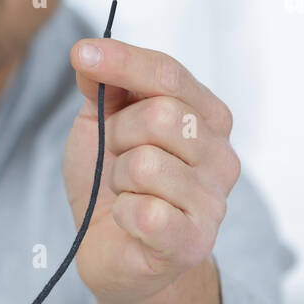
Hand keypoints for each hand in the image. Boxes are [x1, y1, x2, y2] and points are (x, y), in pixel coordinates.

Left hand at [63, 35, 239, 303]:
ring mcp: (214, 202)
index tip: (80, 53)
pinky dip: (122, 214)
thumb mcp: (99, 125)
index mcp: (207, 117)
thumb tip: (88, 53)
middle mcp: (222, 156)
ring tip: (125, 193)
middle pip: (160, 115)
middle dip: (117, 134)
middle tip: (115, 158)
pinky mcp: (194, 243)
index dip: (123, 61)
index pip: (169, 74)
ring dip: (118, 179)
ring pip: (146, 164)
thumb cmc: (111, 182)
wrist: (111, 250)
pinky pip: (145, 213)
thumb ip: (101, 87)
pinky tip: (129, 221)